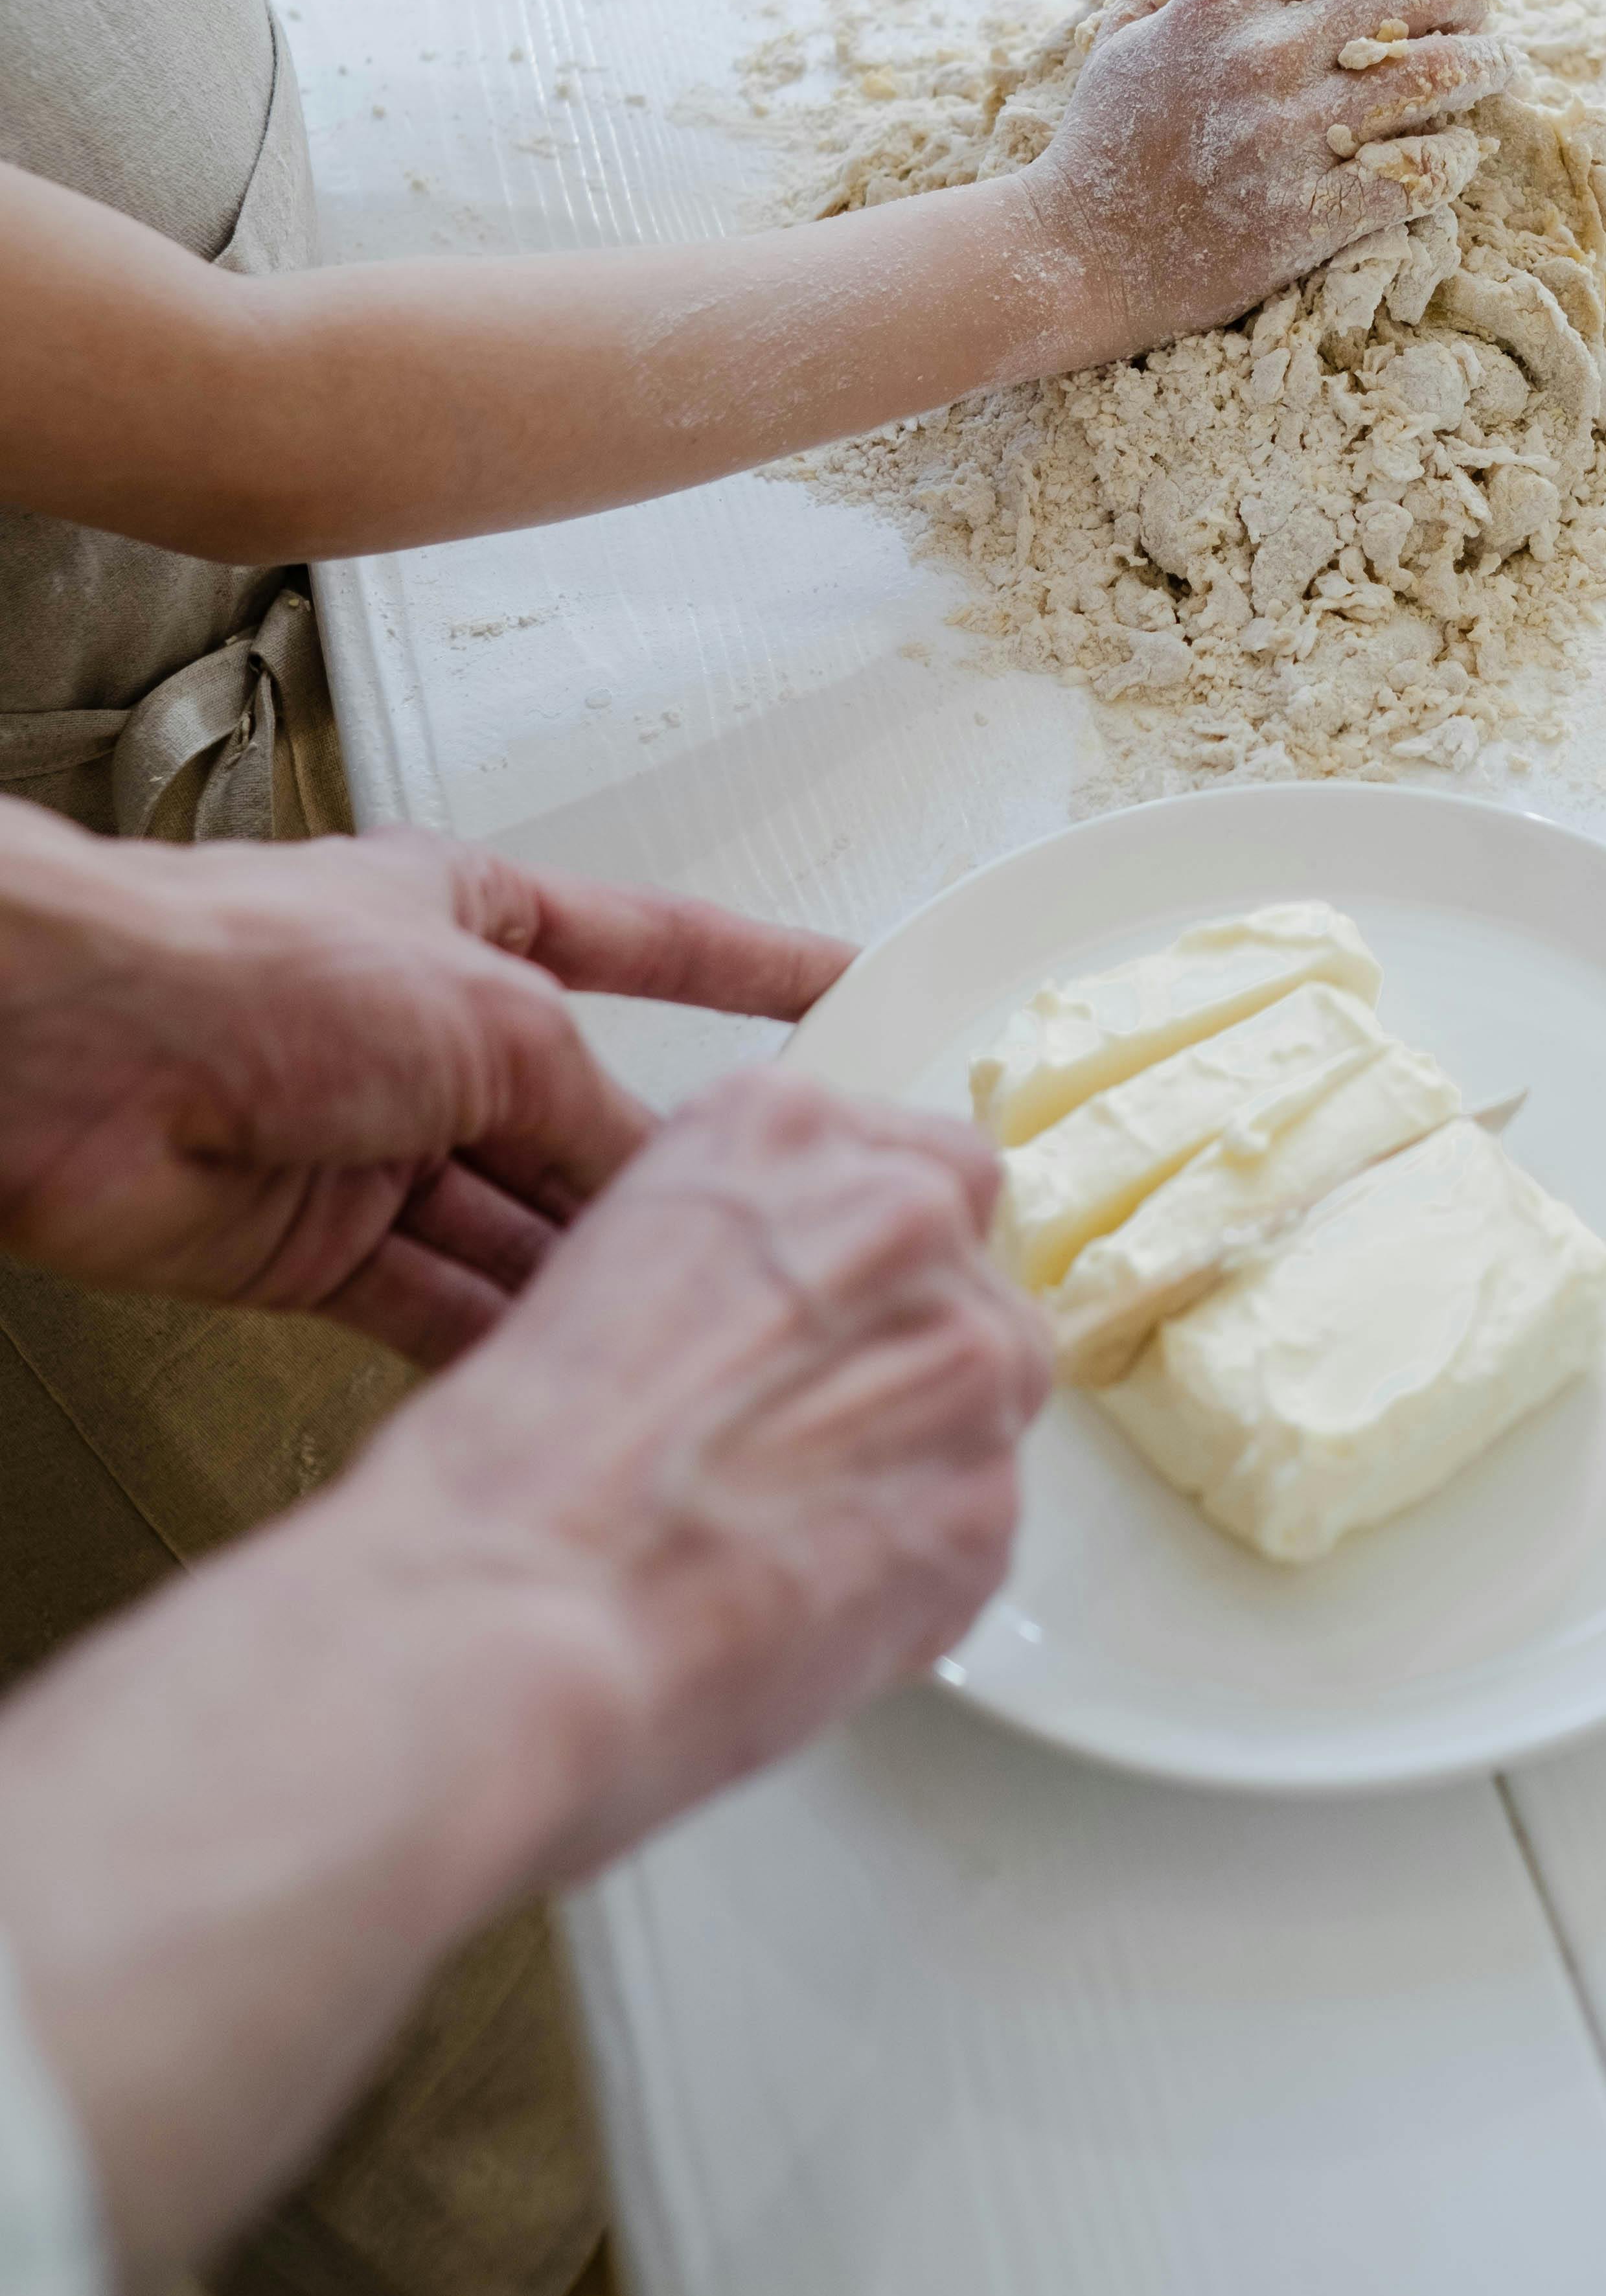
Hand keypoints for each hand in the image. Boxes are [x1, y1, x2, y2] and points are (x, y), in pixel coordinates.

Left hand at [0, 808, 848, 1362]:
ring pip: (513, 1226)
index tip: (839, 987)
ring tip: (683, 1327)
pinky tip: (559, 1374)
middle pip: (577, 1118)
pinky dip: (491, 1342)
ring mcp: (370, 1139)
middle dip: (659, 1180)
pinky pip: (433, 1304)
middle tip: (766, 1233)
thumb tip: (662, 1182)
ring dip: (581, 1279)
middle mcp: (428, 1029)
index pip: (650, 943)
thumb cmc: (251, 963)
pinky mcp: (312, 1243)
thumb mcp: (495, 1013)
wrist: (76, 1056)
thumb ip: (593, 1106)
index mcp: (473, 921)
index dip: (752, 968)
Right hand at [351, 1069, 1051, 1861]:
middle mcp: (899, 1212)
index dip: (873, 1263)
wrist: (513, 1608)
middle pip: (972, 1274)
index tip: (832, 1323)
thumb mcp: (611, 1264)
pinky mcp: (988, 1500)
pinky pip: (978, 1525)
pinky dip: (913, 1568)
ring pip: (992, 1397)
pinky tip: (802, 1604)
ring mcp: (963, 1352)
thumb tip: (792, 1319)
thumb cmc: (511, 1465)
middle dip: (910, 1356)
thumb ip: (743, 1258)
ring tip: (787, 1533)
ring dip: (918, 1458)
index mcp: (785, 1129)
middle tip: (805, 1442)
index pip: (917, 1163)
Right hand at [1024, 0, 1516, 358]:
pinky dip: (1451, 160)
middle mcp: (1260, 58)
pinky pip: (1415, 175)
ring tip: (1494, 70)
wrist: (1073, 254)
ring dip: (1482, 68)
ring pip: (1433, 77)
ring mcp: (1286, 140)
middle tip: (1481, 9)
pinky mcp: (1305, 217)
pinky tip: (1456, 153)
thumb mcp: (1129, 22)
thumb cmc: (1103, 134)